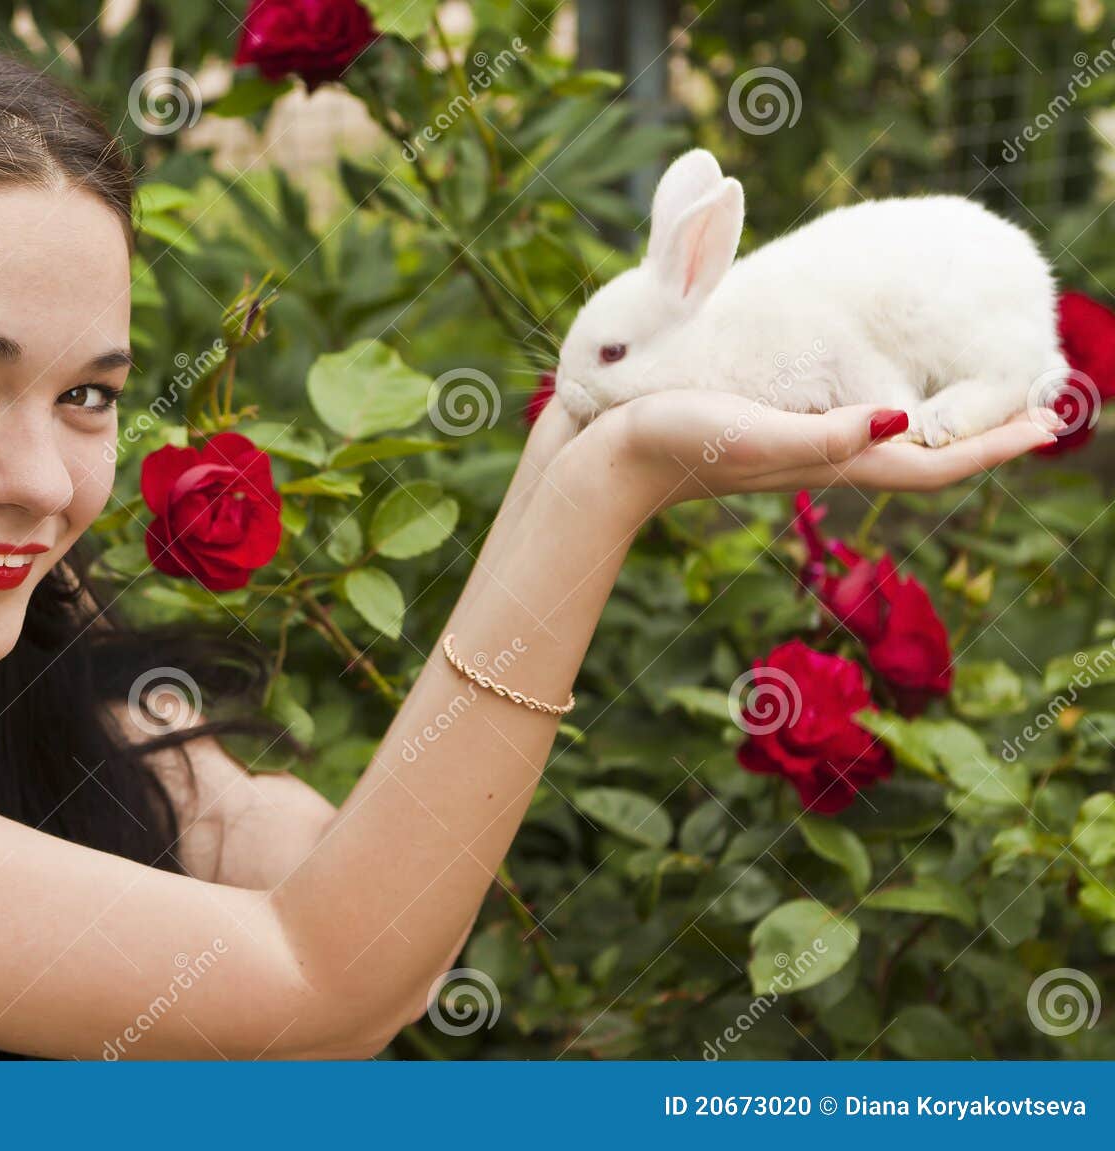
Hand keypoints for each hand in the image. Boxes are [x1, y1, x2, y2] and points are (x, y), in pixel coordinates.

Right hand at [554, 389, 1062, 515]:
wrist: (590, 465)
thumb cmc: (665, 447)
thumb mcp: (747, 434)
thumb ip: (820, 435)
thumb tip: (900, 421)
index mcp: (823, 462)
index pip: (928, 462)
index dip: (991, 446)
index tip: (1050, 423)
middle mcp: (812, 456)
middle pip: (915, 452)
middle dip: (974, 434)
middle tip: (1026, 403)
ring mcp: (780, 444)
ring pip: (877, 436)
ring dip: (927, 418)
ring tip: (959, 391)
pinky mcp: (747, 424)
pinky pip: (829, 414)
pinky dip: (867, 401)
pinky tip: (858, 377)